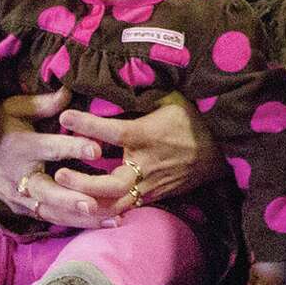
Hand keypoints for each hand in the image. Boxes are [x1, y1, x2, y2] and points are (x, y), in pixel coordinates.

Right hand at [0, 87, 108, 225]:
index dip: (74, 148)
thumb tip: (70, 90)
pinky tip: (103, 224)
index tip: (97, 149)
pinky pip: (51, 218)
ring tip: (113, 220)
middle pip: (48, 191)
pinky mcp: (23, 209)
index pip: (51, 148)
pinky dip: (76, 223)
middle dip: (71, 199)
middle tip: (94, 204)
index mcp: (22, 146)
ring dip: (81, 218)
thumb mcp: (14, 108)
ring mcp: (20, 197)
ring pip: (53, 212)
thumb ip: (43, 104)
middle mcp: (20, 175)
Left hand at [56, 92, 221, 212]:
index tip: (65, 116)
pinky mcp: (155, 196)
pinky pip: (127, 208)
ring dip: (89, 202)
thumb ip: (143, 92)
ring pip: (116, 204)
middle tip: (60, 174)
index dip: (87, 124)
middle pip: (111, 183)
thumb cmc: (194, 118)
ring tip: (67, 196)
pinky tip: (84, 208)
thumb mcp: (171, 98)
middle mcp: (146, 164)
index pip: (112, 131)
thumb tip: (116, 73)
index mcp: (148, 135)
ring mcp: (151, 184)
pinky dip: (105, 211)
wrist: (224, 148)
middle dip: (83, 182)